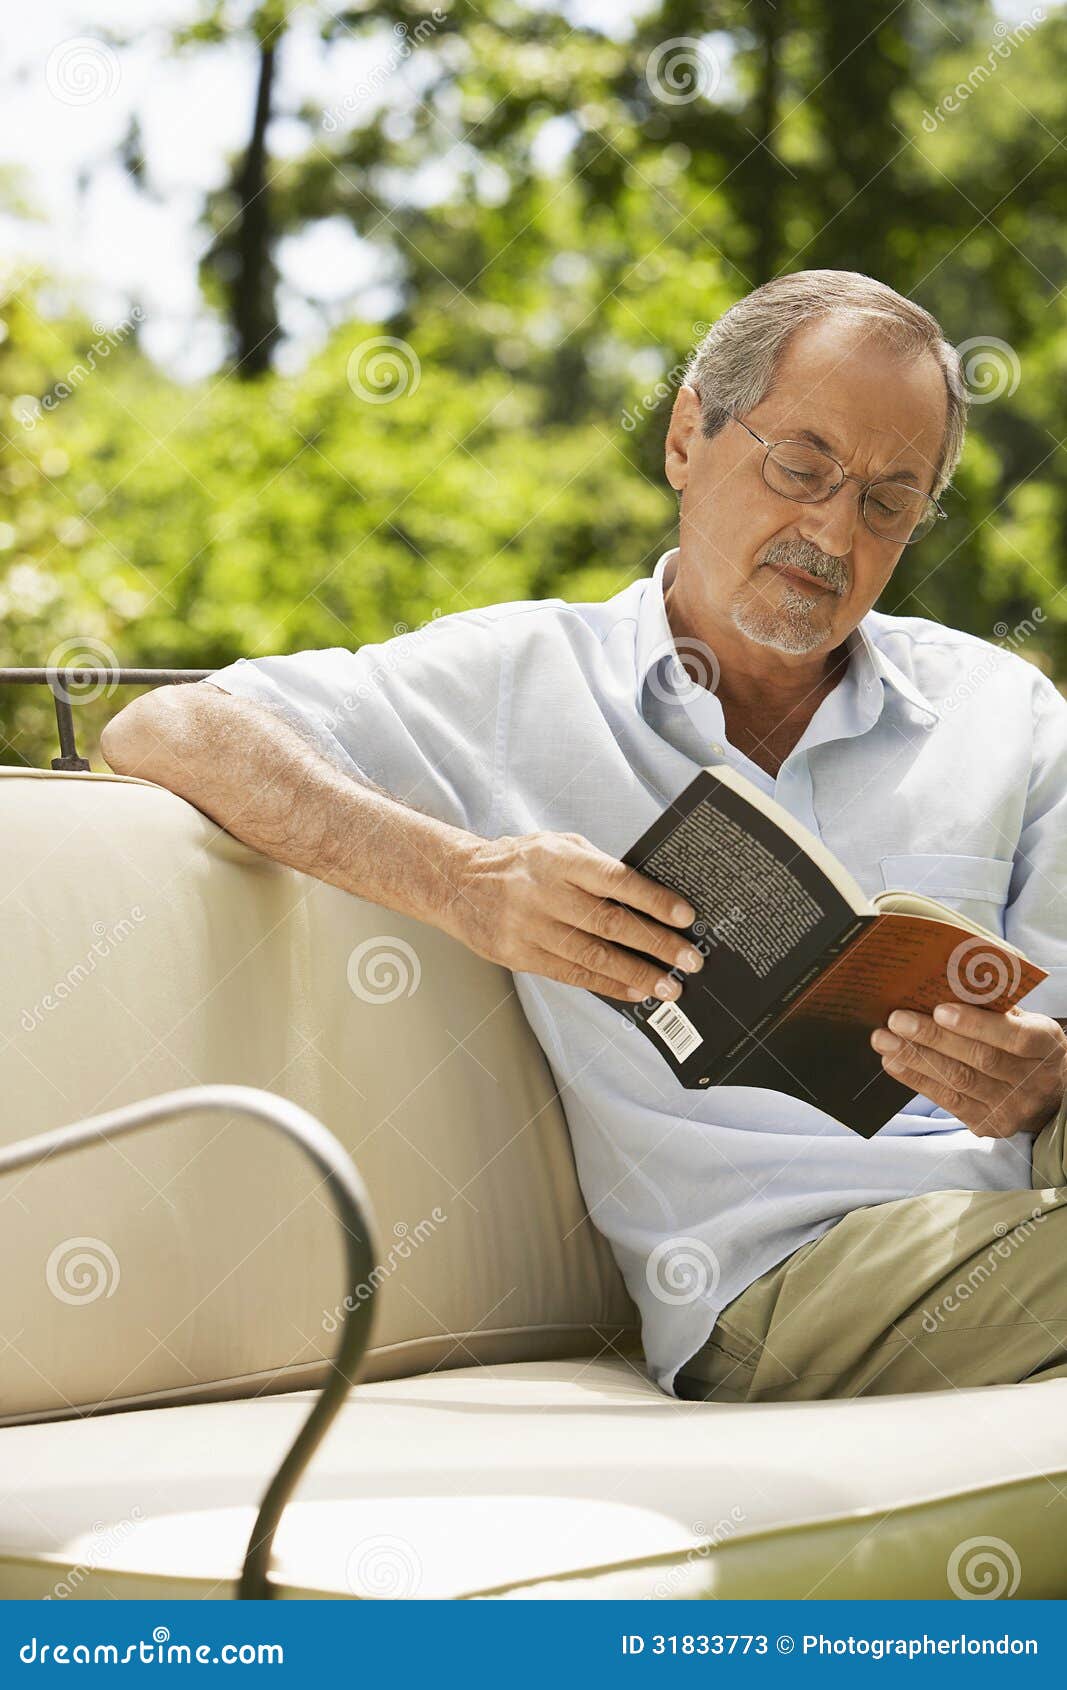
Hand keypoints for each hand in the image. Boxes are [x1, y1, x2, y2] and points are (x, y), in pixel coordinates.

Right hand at [447, 830, 703, 1001]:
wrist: (457, 883)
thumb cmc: (519, 863)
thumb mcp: (557, 846)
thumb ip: (597, 866)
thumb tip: (649, 895)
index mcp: (560, 859)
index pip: (616, 880)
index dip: (654, 899)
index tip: (685, 916)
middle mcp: (545, 893)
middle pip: (609, 923)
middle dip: (655, 944)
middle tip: (689, 960)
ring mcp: (530, 927)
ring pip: (592, 956)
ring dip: (636, 974)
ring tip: (668, 987)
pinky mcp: (520, 955)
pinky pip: (571, 975)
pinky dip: (607, 985)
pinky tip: (633, 991)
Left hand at [870, 1003, 1066, 1137]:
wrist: (1050, 1094)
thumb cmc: (1026, 1044)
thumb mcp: (1025, 1021)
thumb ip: (995, 1006)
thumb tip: (948, 982)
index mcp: (1045, 1046)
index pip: (1013, 1036)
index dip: (976, 1024)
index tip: (940, 1009)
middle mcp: (1032, 1080)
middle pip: (979, 1059)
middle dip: (932, 1037)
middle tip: (896, 1020)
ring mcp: (1010, 1107)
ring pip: (958, 1081)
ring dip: (915, 1058)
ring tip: (884, 1040)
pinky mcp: (988, 1124)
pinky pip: (948, 1102)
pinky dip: (917, 1080)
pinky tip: (894, 1063)